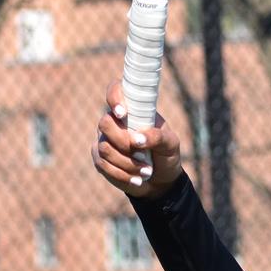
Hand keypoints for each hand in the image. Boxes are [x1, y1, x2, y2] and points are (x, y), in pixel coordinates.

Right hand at [94, 86, 184, 200]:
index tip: (123, 114)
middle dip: (124, 142)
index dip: (114, 97)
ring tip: (146, 171)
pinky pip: (103, 164)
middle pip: (105, 123)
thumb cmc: (166, 154)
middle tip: (143, 154)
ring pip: (105, 148)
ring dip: (128, 163)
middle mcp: (115, 121)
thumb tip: (137, 139)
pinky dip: (122, 174)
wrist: (160, 180)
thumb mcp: (170, 144)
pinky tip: (137, 180)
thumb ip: (157, 137)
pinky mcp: (100, 158)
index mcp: (133, 110)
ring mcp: (105, 139)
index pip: (115, 90)